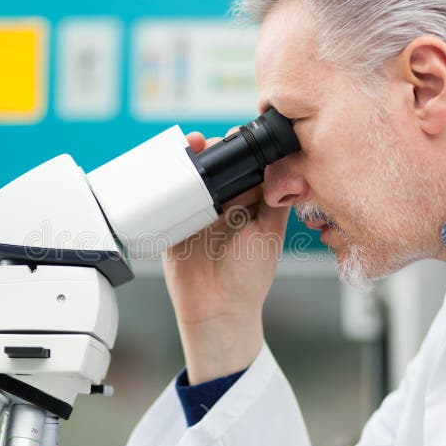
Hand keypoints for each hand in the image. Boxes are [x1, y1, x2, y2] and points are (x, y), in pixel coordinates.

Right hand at [164, 129, 290, 383]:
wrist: (216, 308)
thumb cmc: (248, 276)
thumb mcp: (269, 233)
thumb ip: (273, 200)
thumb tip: (278, 164)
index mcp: (250, 203)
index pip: (246, 165)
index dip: (241, 148)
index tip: (238, 137)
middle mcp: (225, 203)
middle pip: (217, 164)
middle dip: (214, 149)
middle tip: (210, 144)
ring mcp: (198, 211)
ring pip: (193, 176)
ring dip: (190, 159)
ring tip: (192, 148)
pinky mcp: (174, 222)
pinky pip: (169, 196)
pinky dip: (167, 180)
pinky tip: (170, 168)